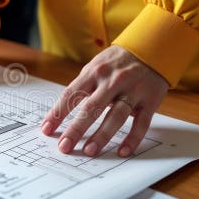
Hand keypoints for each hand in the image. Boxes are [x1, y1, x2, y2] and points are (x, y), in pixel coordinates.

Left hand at [41, 45, 168, 157]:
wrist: (152, 47)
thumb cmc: (117, 62)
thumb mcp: (96, 66)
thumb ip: (82, 87)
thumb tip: (61, 112)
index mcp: (95, 72)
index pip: (71, 94)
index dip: (57, 113)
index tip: (46, 129)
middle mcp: (113, 81)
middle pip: (92, 108)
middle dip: (76, 129)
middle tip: (64, 146)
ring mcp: (133, 91)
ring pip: (116, 116)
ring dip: (102, 135)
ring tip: (89, 150)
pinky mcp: (150, 101)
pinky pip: (141, 123)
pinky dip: (133, 139)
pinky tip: (122, 151)